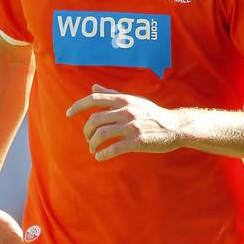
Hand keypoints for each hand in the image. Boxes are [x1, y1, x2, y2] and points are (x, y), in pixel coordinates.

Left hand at [66, 84, 186, 160]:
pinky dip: (103, 154)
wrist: (175, 127)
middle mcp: (126, 111)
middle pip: (94, 120)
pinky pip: (114, 148)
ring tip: (93, 149)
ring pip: (101, 135)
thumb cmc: (152, 114)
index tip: (68, 114)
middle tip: (88, 139)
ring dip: (93, 144)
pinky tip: (100, 157)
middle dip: (86, 132)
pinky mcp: (137, 141)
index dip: (78, 106)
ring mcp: (132, 126)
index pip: (94, 99)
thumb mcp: (133, 100)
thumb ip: (112, 94)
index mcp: (123, 100)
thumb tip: (93, 87)